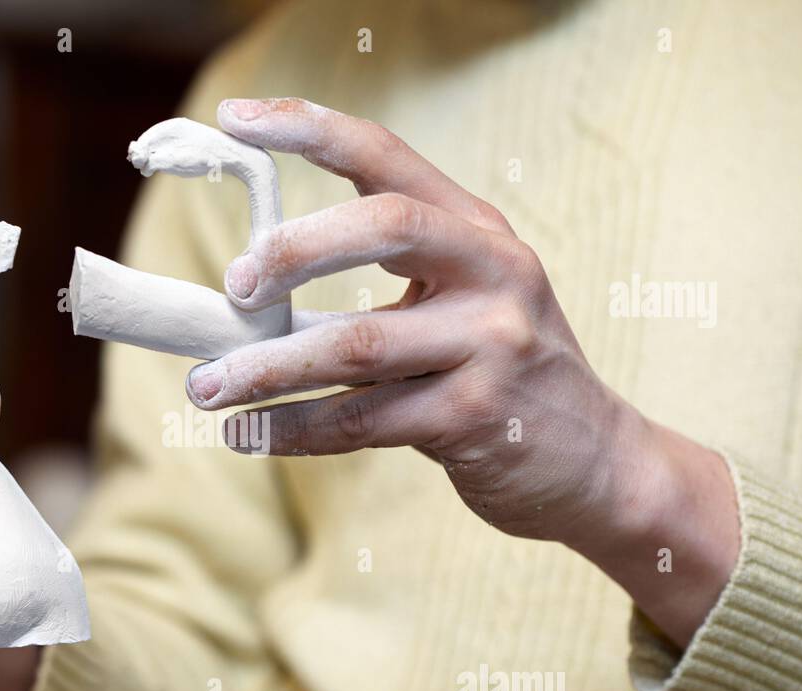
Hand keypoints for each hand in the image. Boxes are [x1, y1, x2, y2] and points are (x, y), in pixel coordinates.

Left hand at [191, 98, 738, 644]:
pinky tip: (249, 436)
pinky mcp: (475, 418)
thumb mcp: (464, 303)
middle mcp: (495, 272)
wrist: (596, 461)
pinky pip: (361, 421)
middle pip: (383, 227)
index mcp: (480, 231)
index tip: (237, 118)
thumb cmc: (501, 374)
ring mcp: (492, 345)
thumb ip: (385, 283)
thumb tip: (251, 297)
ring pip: (356, 344)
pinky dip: (294, 430)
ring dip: (266, 369)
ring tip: (206, 388)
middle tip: (231, 287)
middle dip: (291, 251)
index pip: (389, 155)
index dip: (310, 128)